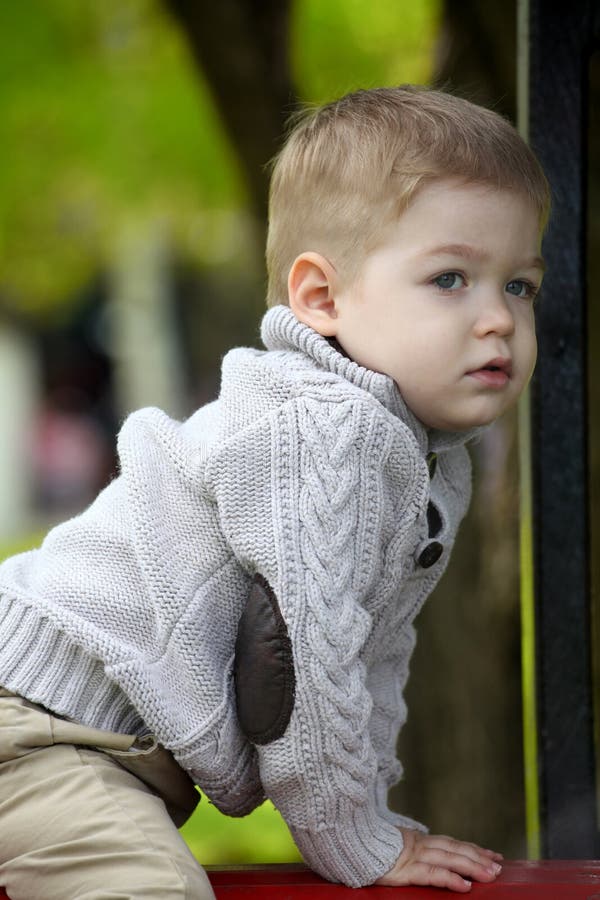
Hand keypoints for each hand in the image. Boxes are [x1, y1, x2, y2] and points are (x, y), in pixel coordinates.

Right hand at [374, 827, 503, 891]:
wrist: (347, 843)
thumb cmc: (368, 849)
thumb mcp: (392, 848)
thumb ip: (410, 850)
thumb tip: (425, 856)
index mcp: (417, 841)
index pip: (452, 843)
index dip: (473, 848)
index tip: (492, 854)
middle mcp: (419, 845)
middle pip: (455, 849)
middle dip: (479, 858)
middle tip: (499, 866)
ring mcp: (413, 856)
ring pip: (449, 859)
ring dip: (472, 866)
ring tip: (491, 875)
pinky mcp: (406, 871)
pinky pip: (432, 874)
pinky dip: (451, 878)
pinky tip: (465, 886)